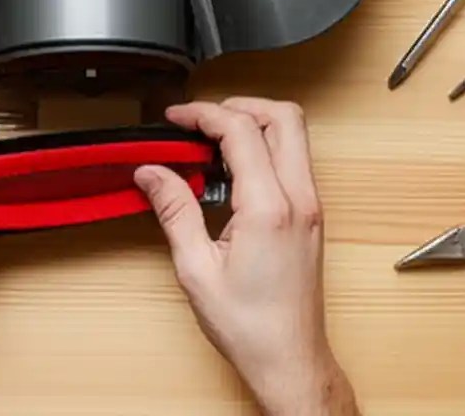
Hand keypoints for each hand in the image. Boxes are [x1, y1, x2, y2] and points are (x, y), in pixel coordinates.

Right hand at [134, 98, 358, 415]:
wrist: (289, 358)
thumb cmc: (250, 326)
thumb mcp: (196, 269)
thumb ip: (175, 211)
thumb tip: (151, 173)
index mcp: (270, 208)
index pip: (242, 131)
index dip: (204, 114)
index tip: (176, 118)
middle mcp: (300, 199)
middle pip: (283, 116)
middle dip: (239, 106)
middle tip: (200, 120)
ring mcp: (312, 206)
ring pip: (294, 135)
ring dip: (255, 125)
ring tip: (212, 142)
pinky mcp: (313, 216)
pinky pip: (294, 161)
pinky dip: (265, 148)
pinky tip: (232, 171)